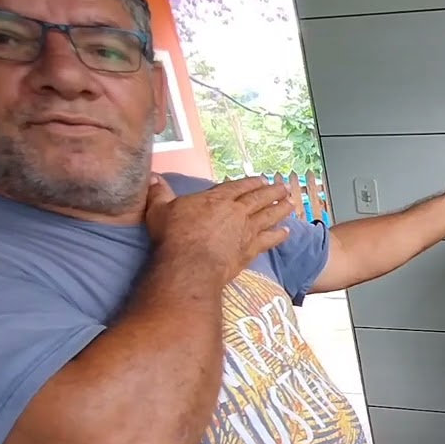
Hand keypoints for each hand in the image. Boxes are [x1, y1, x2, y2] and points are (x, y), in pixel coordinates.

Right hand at [144, 174, 293, 284]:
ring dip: (281, 210)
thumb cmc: (174, 236)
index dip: (251, 183)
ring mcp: (245, 231)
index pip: (238, 187)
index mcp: (217, 199)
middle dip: (273, 192)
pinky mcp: (249, 250)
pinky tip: (286, 232)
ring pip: (268, 216)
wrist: (190, 266)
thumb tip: (153, 178)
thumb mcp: (160, 210)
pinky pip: (269, 240)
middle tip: (283, 189)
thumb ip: (160, 193)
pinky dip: (278, 235)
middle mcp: (236, 212)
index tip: (262, 180)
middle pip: (259, 198)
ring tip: (291, 205)